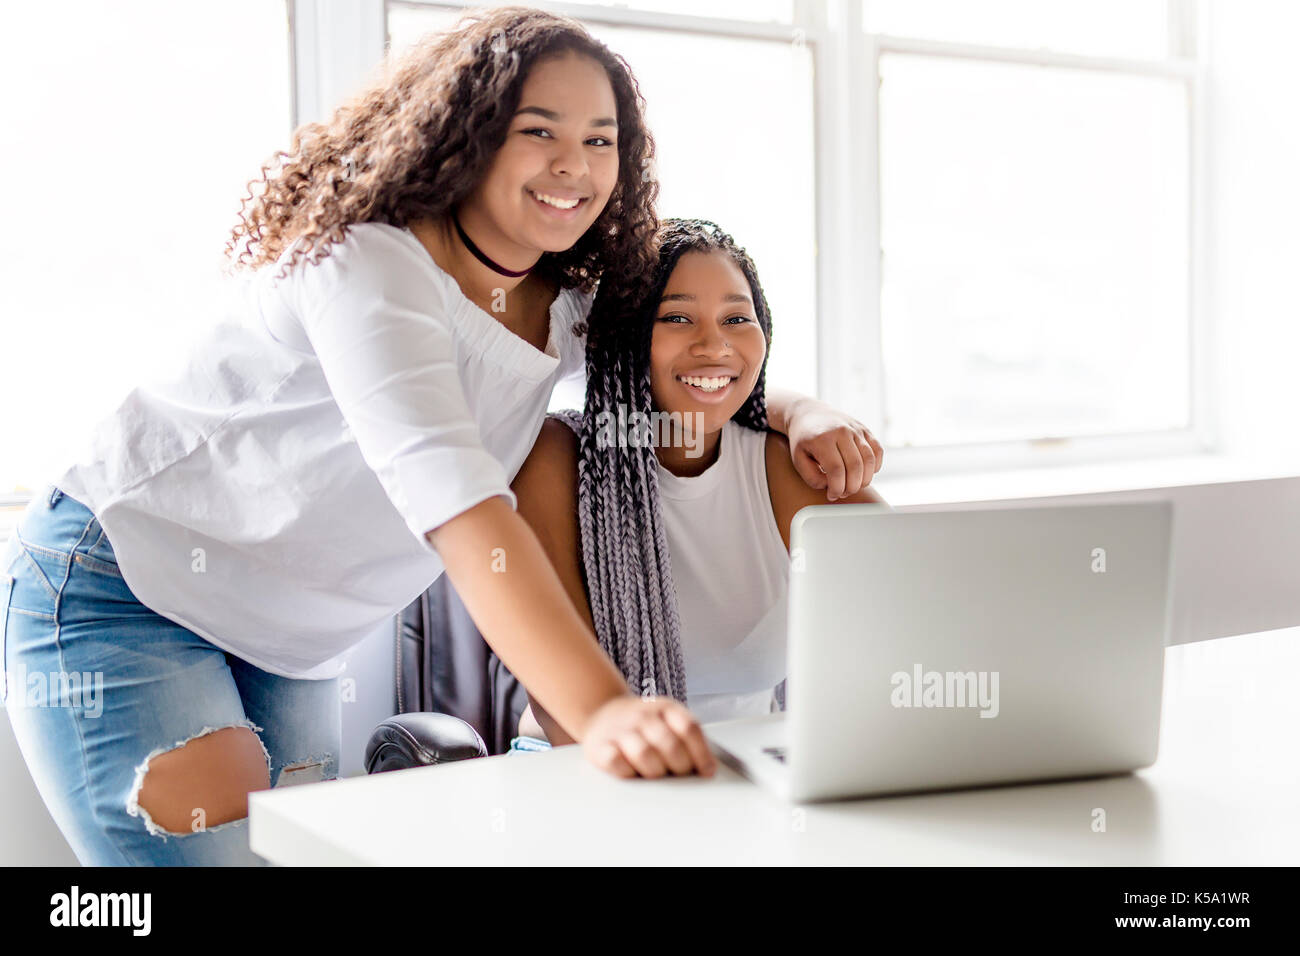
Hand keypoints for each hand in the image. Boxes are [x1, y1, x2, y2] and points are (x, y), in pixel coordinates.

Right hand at [581, 696, 716, 778]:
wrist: (603, 713)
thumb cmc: (643, 726)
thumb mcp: (668, 721)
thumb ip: (688, 740)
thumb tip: (709, 769)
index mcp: (665, 708)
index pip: (689, 728)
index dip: (702, 753)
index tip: (707, 772)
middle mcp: (643, 716)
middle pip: (670, 745)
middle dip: (680, 767)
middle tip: (679, 774)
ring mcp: (621, 730)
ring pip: (645, 754)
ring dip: (655, 772)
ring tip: (656, 774)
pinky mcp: (600, 746)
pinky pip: (616, 762)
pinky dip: (627, 772)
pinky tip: (632, 772)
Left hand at [786, 399, 882, 499]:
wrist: (808, 413)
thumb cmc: (802, 440)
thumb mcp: (798, 459)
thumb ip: (812, 478)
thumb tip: (833, 487)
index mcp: (822, 438)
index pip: (836, 470)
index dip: (837, 488)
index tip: (832, 495)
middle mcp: (841, 431)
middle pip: (855, 466)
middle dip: (852, 487)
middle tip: (843, 493)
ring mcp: (855, 429)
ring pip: (869, 459)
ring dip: (865, 479)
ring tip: (854, 486)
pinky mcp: (864, 429)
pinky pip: (877, 450)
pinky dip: (875, 466)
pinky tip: (865, 474)